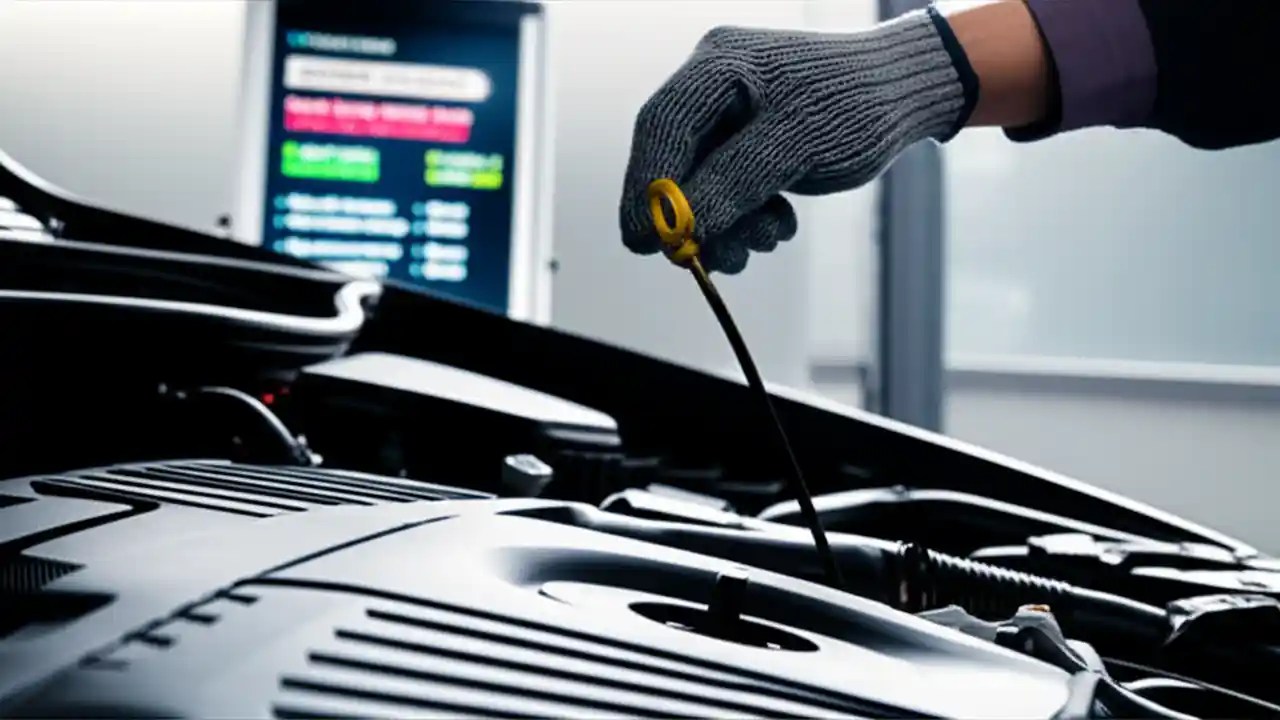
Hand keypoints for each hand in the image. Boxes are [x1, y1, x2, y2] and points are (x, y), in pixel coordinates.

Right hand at [618, 9, 973, 273]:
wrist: (906, 96)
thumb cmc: (858, 104)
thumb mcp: (794, 146)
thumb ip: (732, 184)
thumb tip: (680, 228)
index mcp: (719, 67)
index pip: (661, 127)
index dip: (644, 188)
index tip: (641, 241)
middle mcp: (716, 89)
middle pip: (676, 163)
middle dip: (695, 217)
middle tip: (708, 260)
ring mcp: (731, 118)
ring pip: (702, 187)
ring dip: (728, 226)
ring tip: (767, 238)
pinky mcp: (747, 145)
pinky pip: (727, 191)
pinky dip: (747, 218)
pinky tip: (778, 224)